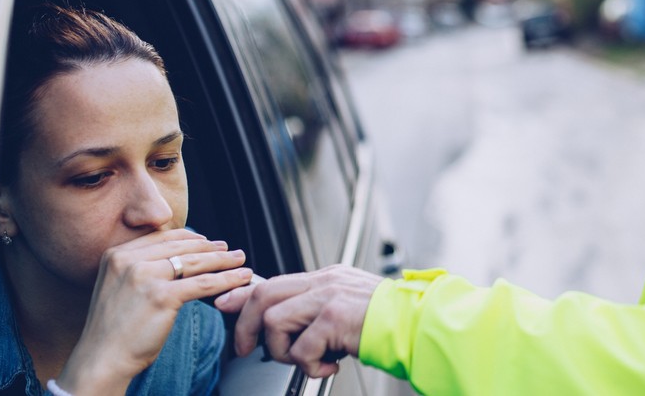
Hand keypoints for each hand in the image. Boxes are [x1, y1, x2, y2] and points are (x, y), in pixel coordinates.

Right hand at [57, 228, 253, 394]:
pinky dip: (225, 279)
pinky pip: (202, 284)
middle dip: (209, 248)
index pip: (161, 238)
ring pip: (194, 263)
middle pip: (180, 248)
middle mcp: (129, 260)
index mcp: (117, 255)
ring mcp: (145, 277)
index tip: (206, 240)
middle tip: (228, 249)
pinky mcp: (162, 296)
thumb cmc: (113, 330)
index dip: (188, 238)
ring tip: (240, 260)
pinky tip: (239, 278)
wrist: (101, 359)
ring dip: (223, 261)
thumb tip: (174, 259)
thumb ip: (139, 270)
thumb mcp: (118, 287)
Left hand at [215, 264, 382, 377]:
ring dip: (282, 350)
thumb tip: (288, 326)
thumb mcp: (348, 307)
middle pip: (265, 293)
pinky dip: (309, 366)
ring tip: (307, 361)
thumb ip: (319, 309)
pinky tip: (330, 367)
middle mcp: (325, 281)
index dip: (243, 293)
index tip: (224, 304)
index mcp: (327, 278)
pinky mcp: (334, 318)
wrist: (420, 325)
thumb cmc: (389, 323)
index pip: (274, 280)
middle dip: (245, 325)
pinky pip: (300, 348)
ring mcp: (329, 297)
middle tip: (245, 349)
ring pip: (274, 320)